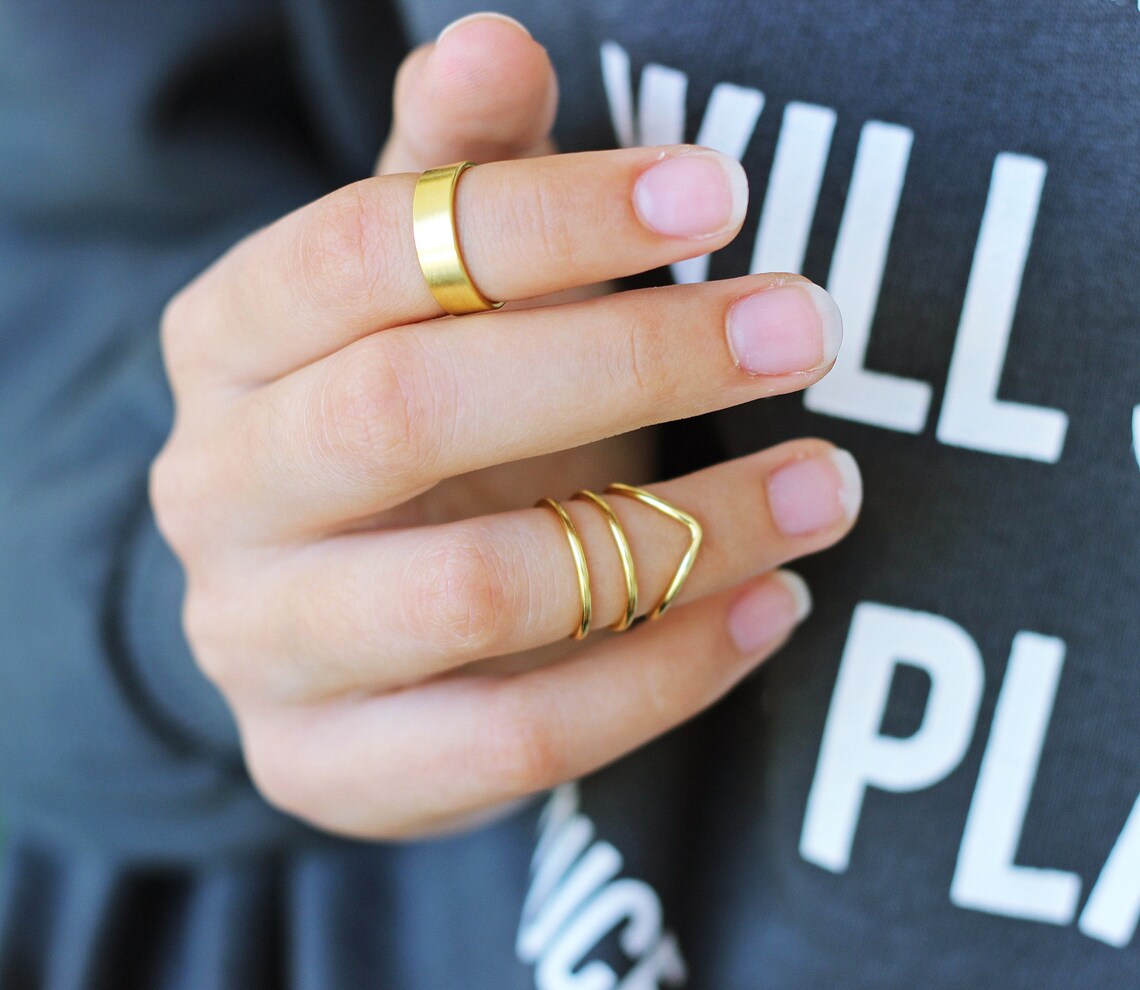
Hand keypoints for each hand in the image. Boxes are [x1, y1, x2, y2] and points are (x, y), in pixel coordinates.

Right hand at [151, 14, 859, 838]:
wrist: (331, 610)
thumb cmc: (411, 420)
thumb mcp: (420, 293)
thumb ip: (453, 177)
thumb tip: (490, 37)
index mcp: (225, 341)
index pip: (366, 251)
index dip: (545, 216)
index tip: (716, 190)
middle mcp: (215, 490)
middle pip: (410, 410)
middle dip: (630, 362)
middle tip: (803, 330)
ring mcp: (260, 644)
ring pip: (474, 591)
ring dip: (681, 535)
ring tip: (826, 486)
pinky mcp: (327, 766)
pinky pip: (513, 737)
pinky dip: (662, 677)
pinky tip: (768, 608)